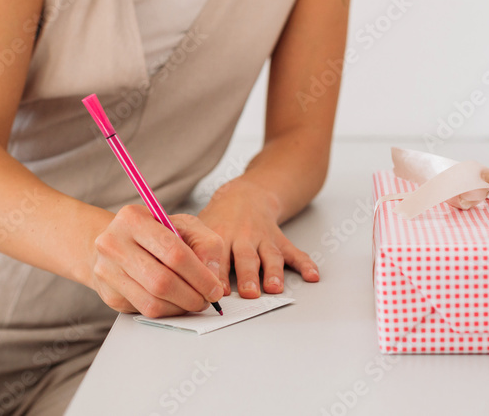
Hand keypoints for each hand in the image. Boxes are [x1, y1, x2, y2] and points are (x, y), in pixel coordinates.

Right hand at [90, 205, 224, 317]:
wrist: (117, 243)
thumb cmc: (155, 232)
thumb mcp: (184, 225)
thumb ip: (206, 244)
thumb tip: (213, 276)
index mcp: (133, 218)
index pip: (173, 252)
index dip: (200, 275)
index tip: (215, 288)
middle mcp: (113, 243)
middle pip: (161, 281)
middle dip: (192, 295)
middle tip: (207, 300)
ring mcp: (107, 270)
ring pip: (153, 301)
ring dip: (181, 307)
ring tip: (195, 301)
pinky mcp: (109, 294)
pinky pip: (145, 311)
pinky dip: (168, 311)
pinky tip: (176, 302)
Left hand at [197, 178, 318, 297]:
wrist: (245, 195)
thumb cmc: (219, 219)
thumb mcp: (200, 227)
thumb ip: (192, 250)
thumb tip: (176, 278)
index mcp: (221, 235)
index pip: (218, 256)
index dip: (218, 273)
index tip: (217, 290)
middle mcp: (243, 237)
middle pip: (246, 258)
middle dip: (247, 275)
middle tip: (249, 293)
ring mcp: (263, 239)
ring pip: (270, 256)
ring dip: (274, 272)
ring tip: (275, 288)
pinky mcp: (279, 240)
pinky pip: (294, 252)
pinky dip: (305, 264)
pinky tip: (312, 275)